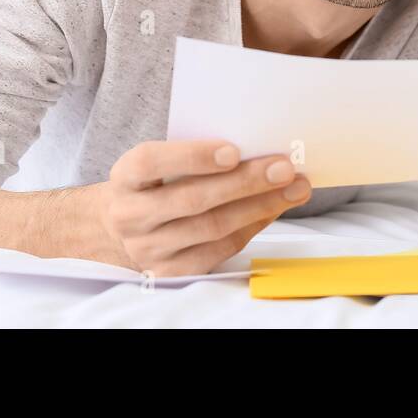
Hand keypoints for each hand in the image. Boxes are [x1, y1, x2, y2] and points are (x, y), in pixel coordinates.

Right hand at [94, 139, 311, 276]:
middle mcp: (131, 216)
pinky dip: (251, 227)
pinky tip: (272, 210)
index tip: (234, 150)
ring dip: (259, 206)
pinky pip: (219, 250)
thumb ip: (195, 153)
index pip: (151, 162)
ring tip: (293, 189)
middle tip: (284, 168)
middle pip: (192, 199)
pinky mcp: (170, 272)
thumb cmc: (156, 182)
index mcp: (124, 178)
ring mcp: (149, 249)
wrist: (127, 225)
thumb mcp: (161, 161)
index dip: (193, 156)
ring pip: (212, 227)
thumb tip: (257, 146)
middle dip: (245, 182)